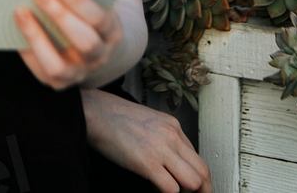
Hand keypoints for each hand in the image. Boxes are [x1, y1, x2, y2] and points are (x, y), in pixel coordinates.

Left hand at [13, 0, 122, 89]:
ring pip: (58, 65)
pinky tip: (16, 28)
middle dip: (59, 15)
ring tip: (20, 11)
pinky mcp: (59, 82)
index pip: (99, 17)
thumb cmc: (93, 8)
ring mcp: (78, 72)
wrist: (100, 46)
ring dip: (37, 37)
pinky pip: (41, 72)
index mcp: (112, 31)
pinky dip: (27, 51)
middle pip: (84, 42)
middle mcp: (99, 55)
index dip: (78, 0)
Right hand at [81, 87, 211, 192]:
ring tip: (170, 191)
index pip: (198, 159)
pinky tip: (154, 189)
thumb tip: (174, 163)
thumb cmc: (114, 117)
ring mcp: (161, 149)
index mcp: (173, 125)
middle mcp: (171, 135)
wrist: (94, 112)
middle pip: (202, 173)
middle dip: (201, 192)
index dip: (198, 180)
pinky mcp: (147, 162)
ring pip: (193, 183)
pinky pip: (171, 190)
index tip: (194, 191)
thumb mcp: (148, 121)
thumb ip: (164, 138)